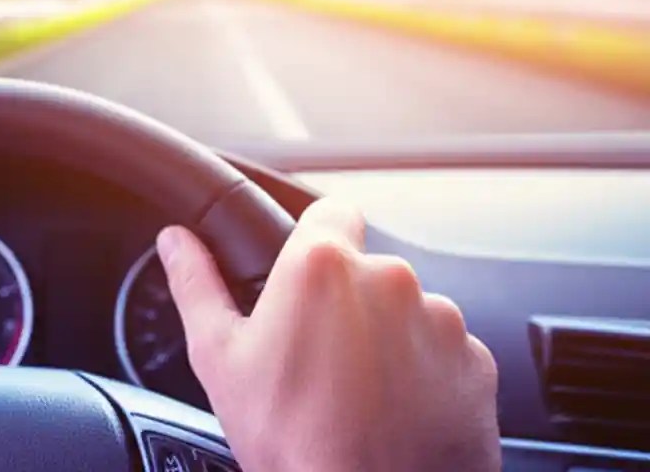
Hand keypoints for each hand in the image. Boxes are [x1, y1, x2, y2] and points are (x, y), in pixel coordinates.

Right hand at [159, 198, 499, 471]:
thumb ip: (197, 284)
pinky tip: (391, 412)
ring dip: (385, 340)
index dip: (313, 241)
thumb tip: (175, 242)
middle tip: (316, 359)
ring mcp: (442, 323)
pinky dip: (423, 375)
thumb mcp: (220, 359)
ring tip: (355, 395)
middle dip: (344, 304)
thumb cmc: (292, 441)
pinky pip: (443, 354)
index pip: (330, 212)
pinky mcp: (476, 364)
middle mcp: (391, 280)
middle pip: (366, 270)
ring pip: (406, 312)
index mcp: (322, 266)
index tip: (302, 279)